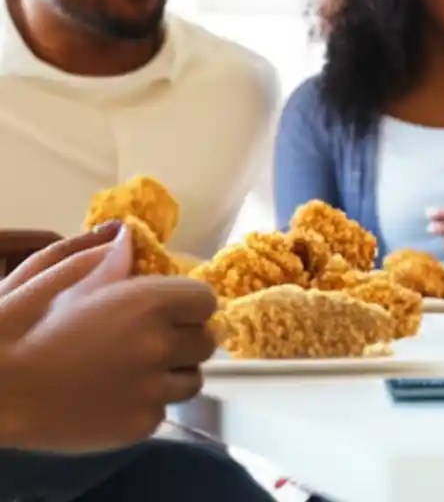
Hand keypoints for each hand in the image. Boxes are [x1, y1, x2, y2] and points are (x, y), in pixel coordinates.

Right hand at [0, 224, 218, 452]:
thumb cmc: (12, 329)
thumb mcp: (48, 278)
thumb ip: (98, 256)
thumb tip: (126, 237)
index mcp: (146, 302)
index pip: (205, 300)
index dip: (186, 304)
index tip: (167, 309)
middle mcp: (160, 345)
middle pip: (205, 341)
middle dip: (183, 338)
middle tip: (146, 341)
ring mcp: (153, 389)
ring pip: (191, 379)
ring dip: (171, 373)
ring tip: (131, 370)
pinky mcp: (141, 425)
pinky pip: (163, 410)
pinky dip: (146, 403)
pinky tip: (112, 396)